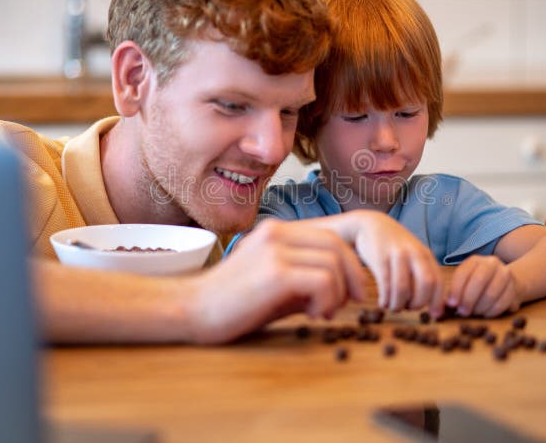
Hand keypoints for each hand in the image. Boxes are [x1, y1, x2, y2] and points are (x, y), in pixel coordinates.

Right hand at [187, 219, 367, 343]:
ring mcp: (275, 250)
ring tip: (322, 312)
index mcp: (276, 231)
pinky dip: (327, 300)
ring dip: (338, 293)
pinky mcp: (275, 272)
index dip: (349, 264)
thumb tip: (342, 287)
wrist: (192, 310)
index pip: (329, 237)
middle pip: (337, 246)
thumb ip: (304, 277)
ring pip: (334, 263)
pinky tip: (312, 314)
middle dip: (353, 276)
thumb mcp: (274, 281)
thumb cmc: (232, 303)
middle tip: (352, 302)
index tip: (352, 291)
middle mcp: (277, 233)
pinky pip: (324, 280)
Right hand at [346, 211, 443, 315]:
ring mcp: (396, 254)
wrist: (369, 225)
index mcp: (425, 254)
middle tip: (409, 308)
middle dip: (418, 303)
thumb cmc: (392, 247)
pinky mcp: (379, 258)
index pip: (438, 282)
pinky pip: (385, 285)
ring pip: (403, 288)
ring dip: (398, 304)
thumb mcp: (412, 254)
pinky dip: (385, 300)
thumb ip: (423, 273)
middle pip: (425, 285)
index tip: (434, 315)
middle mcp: (414, 253)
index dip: (437, 301)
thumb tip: (435, 303)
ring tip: (393, 307)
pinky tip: (383, 303)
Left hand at [446, 255, 521, 316]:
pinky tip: (485, 314)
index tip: (452, 304)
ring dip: (480, 308)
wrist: (507, 282)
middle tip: (463, 312)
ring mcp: (505, 274)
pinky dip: (491, 312)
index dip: (456, 290)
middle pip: (479, 281)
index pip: (463, 273)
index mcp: (475, 261)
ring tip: (474, 313)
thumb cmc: (479, 285)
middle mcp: (491, 263)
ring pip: (491, 293)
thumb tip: (445, 304)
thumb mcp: (466, 283)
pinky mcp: (515, 287)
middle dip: (469, 299)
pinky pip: (502, 303)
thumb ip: (455, 292)